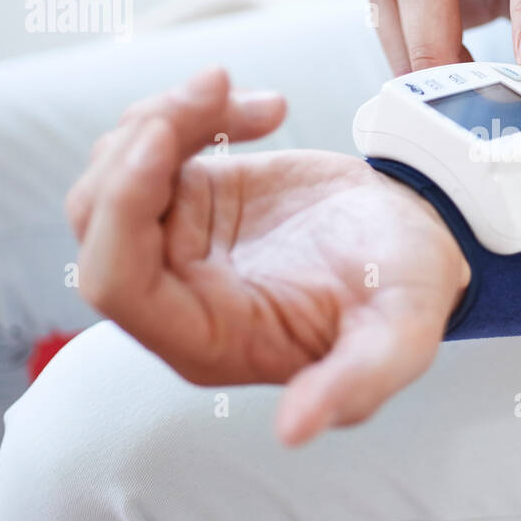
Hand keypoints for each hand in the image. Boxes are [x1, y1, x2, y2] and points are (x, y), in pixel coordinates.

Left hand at [65, 68, 470, 445]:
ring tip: (234, 91)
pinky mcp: (191, 197)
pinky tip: (265, 111)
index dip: (121, 212)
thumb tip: (297, 433)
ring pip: (112, 174)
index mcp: (208, 340)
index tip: (160, 141)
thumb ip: (357, 385)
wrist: (423, 234)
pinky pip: (149, 145)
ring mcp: (177, 241)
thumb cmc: (412, 290)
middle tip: (211, 88)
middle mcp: (177, 295)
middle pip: (97, 219)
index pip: (118, 283)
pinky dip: (190, 110)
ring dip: (160, 117)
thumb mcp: (402, 335)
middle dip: (137, 145)